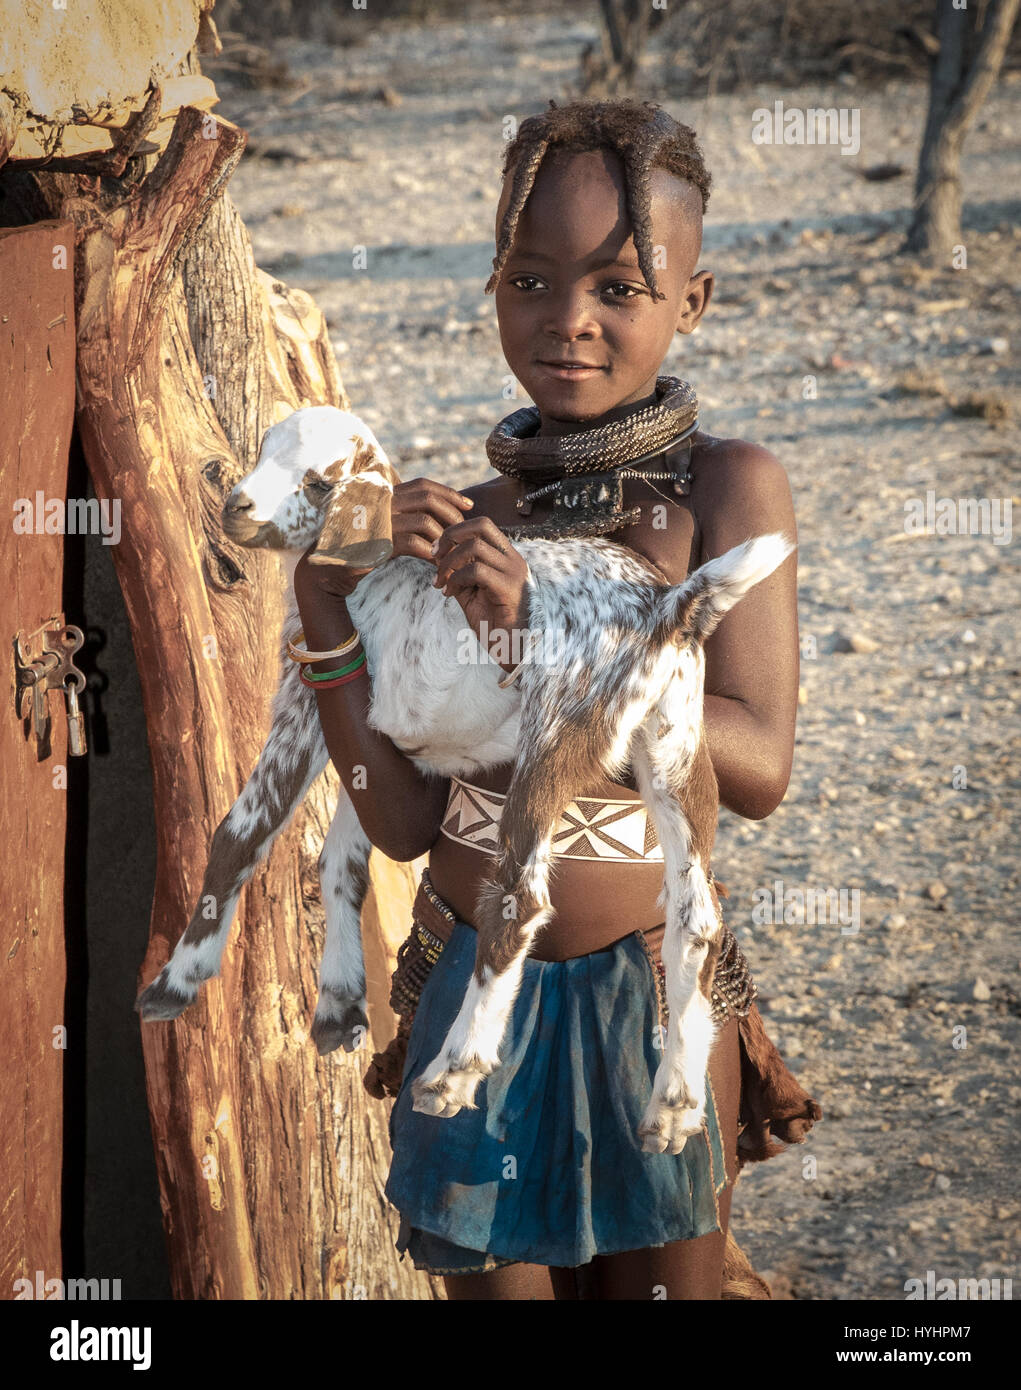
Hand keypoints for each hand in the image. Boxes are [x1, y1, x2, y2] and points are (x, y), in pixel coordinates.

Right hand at [293, 477, 475, 611]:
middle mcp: (382, 502)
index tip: (467, 505)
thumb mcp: (380, 524)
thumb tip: (434, 513)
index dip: (449, 493)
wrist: (327, 567)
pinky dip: (431, 555)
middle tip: (465, 528)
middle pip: (429, 498)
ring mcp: (380, 520)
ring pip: (426, 522)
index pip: (423, 484)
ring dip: (444, 539)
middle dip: (453, 512)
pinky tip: (436, 565)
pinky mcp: (379, 542)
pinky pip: (416, 545)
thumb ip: (401, 514)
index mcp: (384, 494)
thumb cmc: (357, 547)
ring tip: (451, 552)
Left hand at [432, 515, 533, 672]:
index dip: (455, 530)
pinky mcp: (509, 588)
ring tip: (440, 583)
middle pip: (480, 525)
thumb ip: (457, 572)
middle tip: (434, 557)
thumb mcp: (471, 592)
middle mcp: (513, 559)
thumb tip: (436, 555)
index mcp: (506, 557)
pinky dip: (456, 579)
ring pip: (474, 547)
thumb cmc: (493, 624)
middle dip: (451, 536)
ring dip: (449, 563)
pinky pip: (476, 571)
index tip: (436, 551)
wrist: (513, 650)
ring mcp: (513, 572)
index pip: (482, 525)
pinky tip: (449, 594)